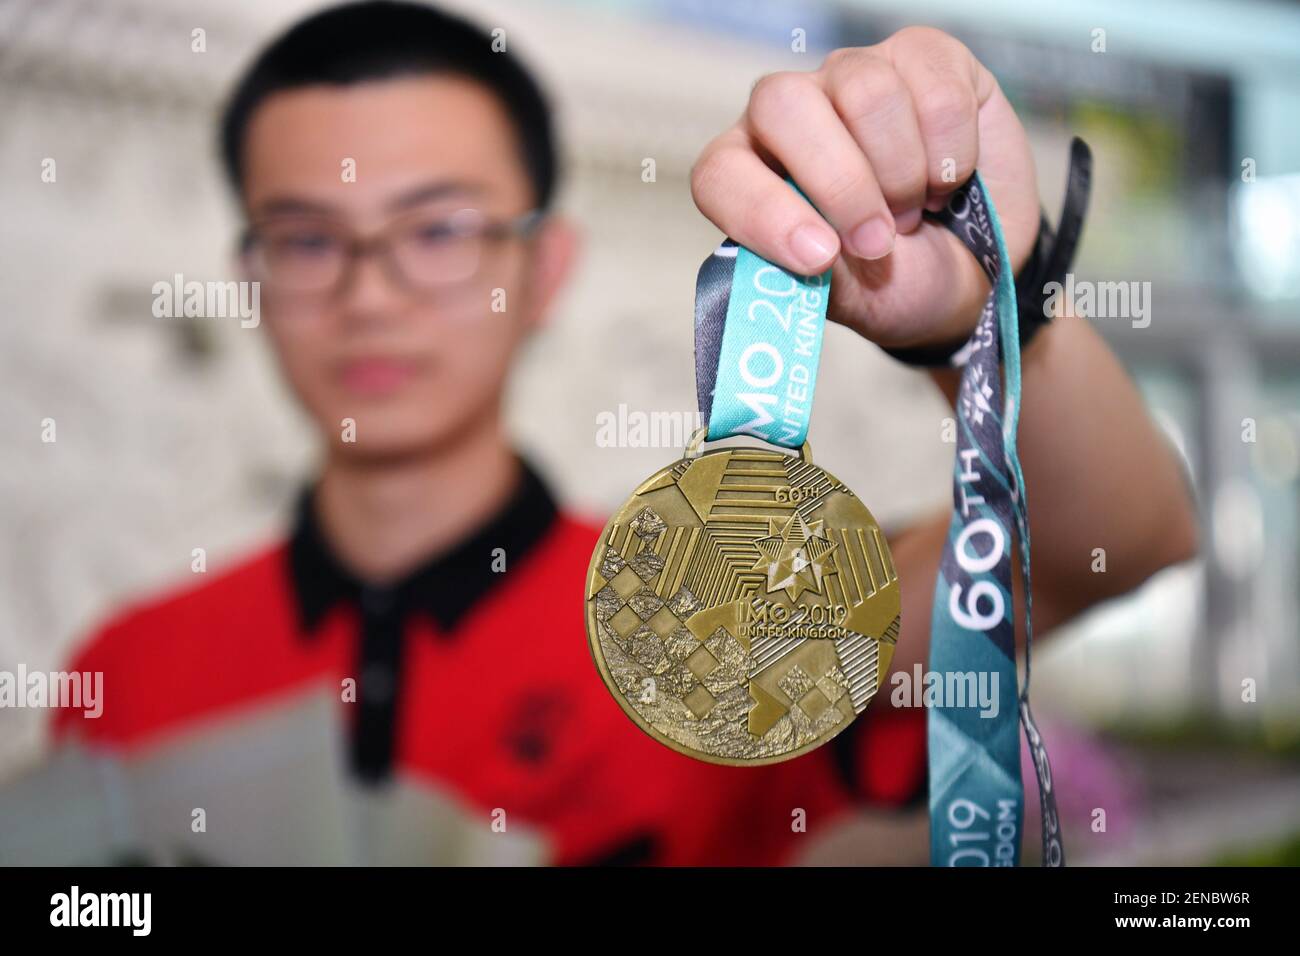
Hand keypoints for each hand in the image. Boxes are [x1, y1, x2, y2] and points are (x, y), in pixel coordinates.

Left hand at [690, 27, 1039, 349]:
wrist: (975, 269)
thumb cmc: (893, 281)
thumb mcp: (848, 297)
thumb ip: (811, 275)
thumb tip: (807, 253)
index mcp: (751, 172)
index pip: (720, 171)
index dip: (761, 211)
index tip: (817, 256)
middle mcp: (791, 112)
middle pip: (783, 104)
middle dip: (840, 185)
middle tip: (878, 243)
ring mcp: (855, 75)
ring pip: (866, 90)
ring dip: (901, 173)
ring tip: (912, 212)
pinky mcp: (924, 58)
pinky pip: (937, 91)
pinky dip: (953, 154)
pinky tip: (947, 180)